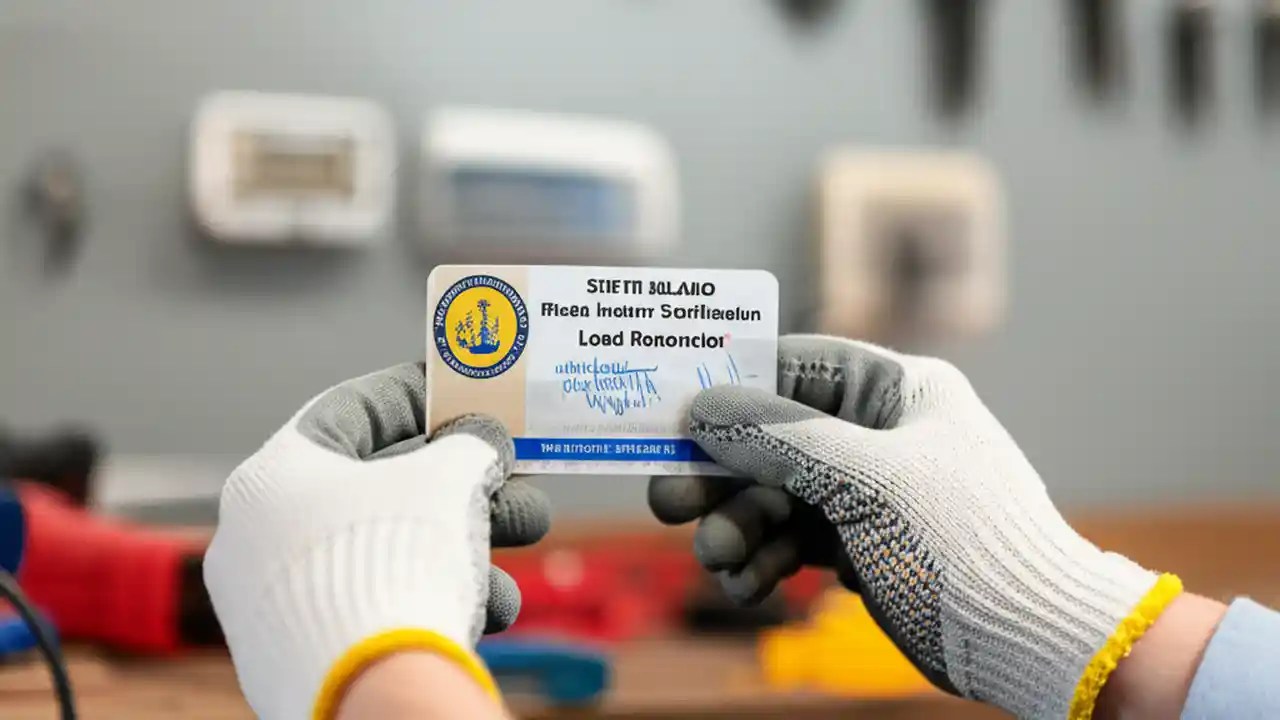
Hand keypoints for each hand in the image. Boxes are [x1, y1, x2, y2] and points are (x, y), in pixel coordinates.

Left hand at [204, 363, 549, 718]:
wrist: (373, 692)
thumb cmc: (398, 559)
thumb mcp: (448, 479)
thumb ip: (471, 442)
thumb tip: (484, 438)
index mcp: (276, 477)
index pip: (349, 410)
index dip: (414, 391)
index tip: (460, 387)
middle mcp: (265, 537)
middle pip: (382, 487)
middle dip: (465, 478)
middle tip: (515, 469)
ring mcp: (283, 603)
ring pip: (393, 550)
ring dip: (471, 538)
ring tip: (530, 532)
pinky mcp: (309, 657)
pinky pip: (383, 604)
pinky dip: (441, 594)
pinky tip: (495, 606)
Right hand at [650, 335, 1181, 719]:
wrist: (1031, 640)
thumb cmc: (961, 540)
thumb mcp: (867, 479)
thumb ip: (781, 439)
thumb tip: (704, 405)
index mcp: (896, 391)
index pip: (795, 366)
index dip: (730, 386)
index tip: (673, 412)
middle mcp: (878, 435)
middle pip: (773, 439)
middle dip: (721, 475)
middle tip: (667, 500)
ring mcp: (868, 493)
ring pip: (775, 497)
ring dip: (737, 528)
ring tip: (717, 562)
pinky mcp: (860, 547)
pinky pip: (792, 542)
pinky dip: (765, 562)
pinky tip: (748, 586)